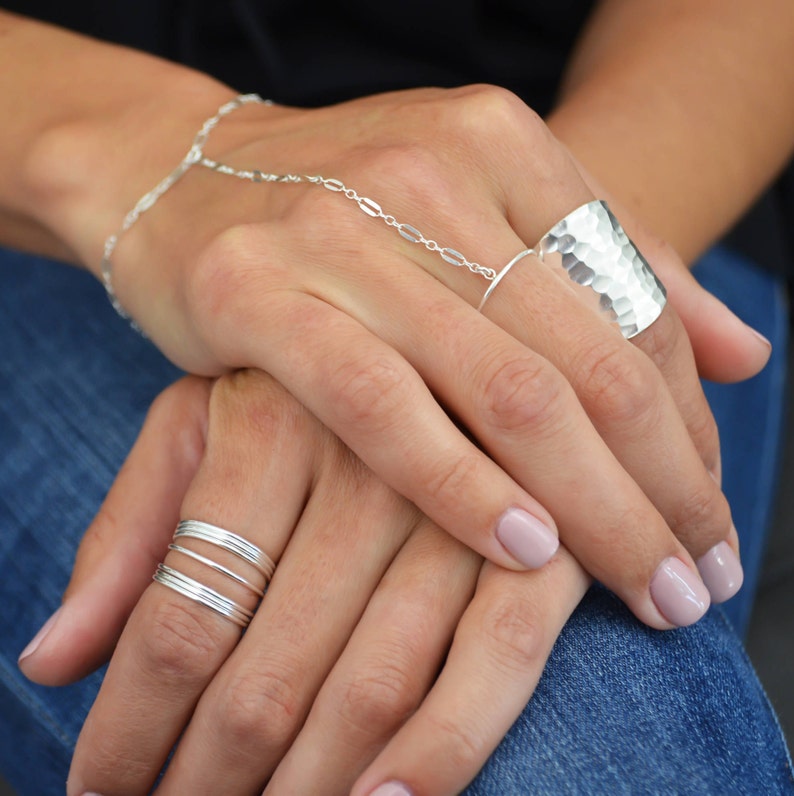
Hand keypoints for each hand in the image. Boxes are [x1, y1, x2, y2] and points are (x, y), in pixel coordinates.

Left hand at [20, 370, 587, 795]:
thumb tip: (50, 660)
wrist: (452, 308)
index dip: (130, 728)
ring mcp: (461, 502)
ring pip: (374, 680)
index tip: (98, 787)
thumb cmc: (300, 380)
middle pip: (268, 673)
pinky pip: (498, 654)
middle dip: (210, 779)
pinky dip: (447, 742)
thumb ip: (129, 531)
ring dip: (312, 785)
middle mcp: (366, 467)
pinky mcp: (541, 532)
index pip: (178, 619)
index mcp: (271, 428)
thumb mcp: (200, 421)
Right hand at [43, 84, 763, 625]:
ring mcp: (341, 232)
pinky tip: (524, 548)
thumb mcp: (481, 209)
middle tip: (699, 579)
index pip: (635, 304)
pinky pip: (379, 404)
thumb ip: (611, 270)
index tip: (708, 514)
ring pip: (504, 389)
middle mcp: (433, 177)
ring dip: (593, 506)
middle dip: (663, 487)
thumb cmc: (341, 210)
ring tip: (645, 590)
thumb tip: (744, 355)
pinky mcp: (256, 291)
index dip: (689, 424)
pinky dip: (457, 482)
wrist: (180, 174)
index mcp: (501, 146)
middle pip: (588, 359)